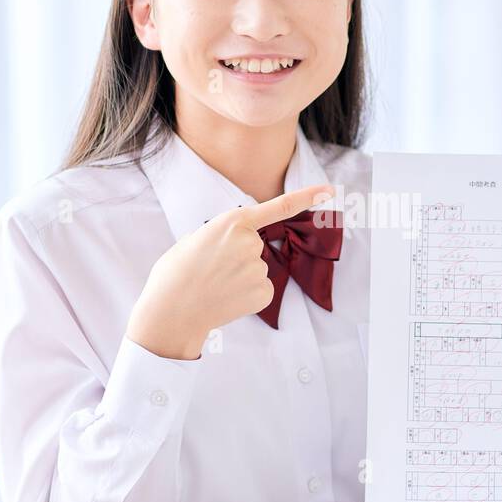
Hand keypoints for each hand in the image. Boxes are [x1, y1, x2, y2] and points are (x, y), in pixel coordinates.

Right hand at [126, 183, 334, 359]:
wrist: (171, 310)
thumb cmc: (176, 273)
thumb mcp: (196, 238)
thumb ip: (224, 235)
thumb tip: (237, 245)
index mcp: (232, 222)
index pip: (279, 207)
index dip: (307, 197)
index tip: (330, 190)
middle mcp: (250, 242)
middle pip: (256, 247)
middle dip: (238, 257)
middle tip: (211, 269)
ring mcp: (259, 268)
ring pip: (257, 269)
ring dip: (240, 277)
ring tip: (214, 285)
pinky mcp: (264, 292)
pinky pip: (262, 288)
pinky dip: (247, 295)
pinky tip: (227, 298)